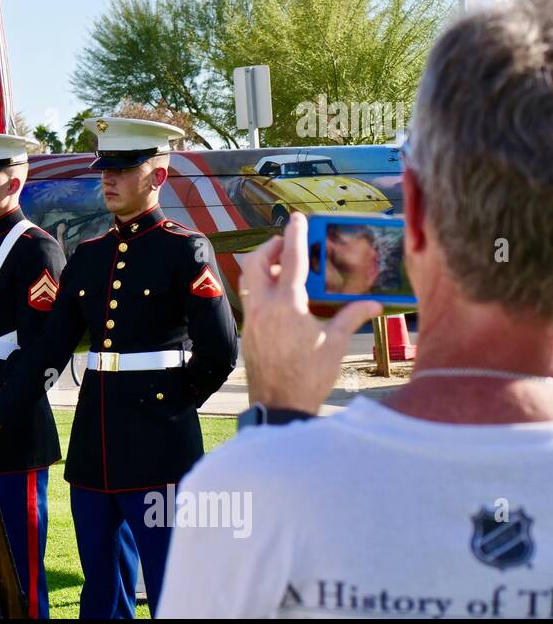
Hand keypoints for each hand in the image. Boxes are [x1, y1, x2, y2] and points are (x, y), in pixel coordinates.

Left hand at [240, 212, 382, 413]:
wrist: (279, 405)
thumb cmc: (309, 377)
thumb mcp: (335, 345)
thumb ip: (351, 317)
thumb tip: (375, 304)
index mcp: (287, 305)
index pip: (293, 261)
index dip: (296, 236)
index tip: (298, 218)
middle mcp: (264, 308)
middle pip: (256, 262)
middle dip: (271, 247)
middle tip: (289, 244)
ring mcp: (252, 319)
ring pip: (249, 280)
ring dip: (264, 267)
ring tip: (287, 268)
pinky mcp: (249, 332)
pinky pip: (251, 299)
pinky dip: (262, 287)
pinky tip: (281, 296)